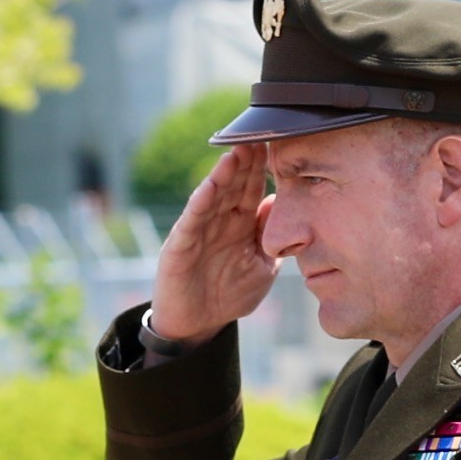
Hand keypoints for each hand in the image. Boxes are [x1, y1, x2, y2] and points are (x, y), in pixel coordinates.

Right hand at [149, 141, 276, 343]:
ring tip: (236, 153)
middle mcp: (219, 220)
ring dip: (224, 175)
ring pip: (213, 196)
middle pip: (234, 184)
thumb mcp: (262, 267)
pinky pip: (192, 221)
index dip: (262, 167)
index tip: (277, 142)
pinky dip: (200, 203)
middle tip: (259, 134)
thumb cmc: (229, 295)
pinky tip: (210, 188)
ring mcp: (199, 230)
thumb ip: (270, 237)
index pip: (253, 188)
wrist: (198, 325)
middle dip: (245, 161)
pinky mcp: (181, 246)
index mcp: (241, 223)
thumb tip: (279, 200)